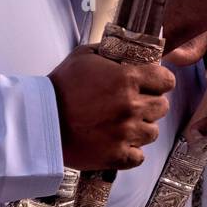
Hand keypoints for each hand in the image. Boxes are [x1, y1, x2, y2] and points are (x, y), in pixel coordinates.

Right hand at [49, 45, 174, 171]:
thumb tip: (130, 50)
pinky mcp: (116, 155)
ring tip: (123, 124)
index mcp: (127, 79)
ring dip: (141, 128)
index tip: (152, 84)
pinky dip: (131, 151)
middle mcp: (131, 106)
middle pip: (162, 107)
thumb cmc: (60, 87)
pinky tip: (119, 143)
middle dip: (151, 104)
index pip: (167, 80)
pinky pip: (139, 157)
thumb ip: (112, 51)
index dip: (160, 81)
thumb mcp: (85, 55)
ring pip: (152, 133)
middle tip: (134, 104)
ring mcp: (125, 133)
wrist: (39, 121)